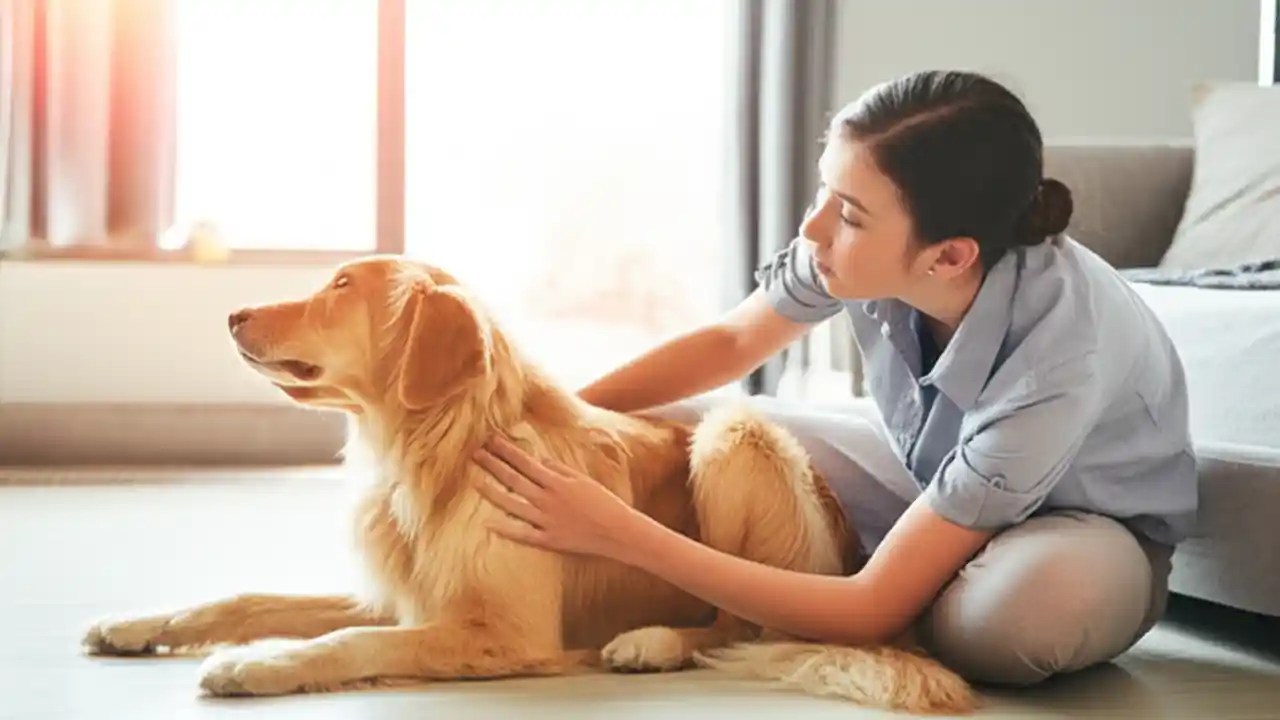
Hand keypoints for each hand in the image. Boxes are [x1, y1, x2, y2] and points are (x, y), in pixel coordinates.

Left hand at [472, 436, 641, 559]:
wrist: (617, 531)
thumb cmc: (603, 502)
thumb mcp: (583, 480)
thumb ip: (560, 469)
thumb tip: (539, 460)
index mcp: (557, 482)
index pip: (526, 462)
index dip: (507, 451)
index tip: (492, 440)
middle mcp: (548, 500)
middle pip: (514, 479)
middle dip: (494, 465)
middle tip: (475, 454)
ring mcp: (546, 521)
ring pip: (513, 505)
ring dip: (493, 492)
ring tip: (476, 481)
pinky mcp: (548, 540)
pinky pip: (522, 534)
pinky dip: (505, 529)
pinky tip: (488, 523)